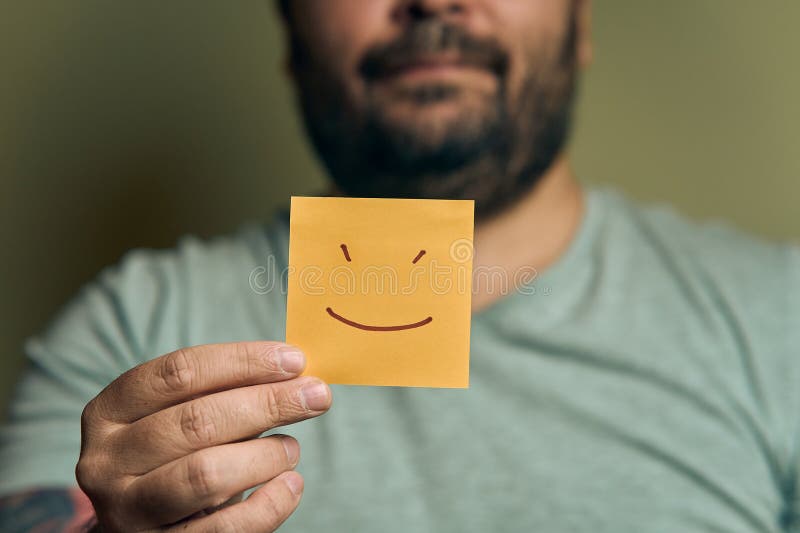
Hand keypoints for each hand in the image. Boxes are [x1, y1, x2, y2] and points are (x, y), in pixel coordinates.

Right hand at [76, 341, 331, 531]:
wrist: (144, 526)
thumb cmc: (176, 456)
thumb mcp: (184, 417)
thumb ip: (227, 393)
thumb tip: (297, 373)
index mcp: (110, 411)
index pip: (179, 372)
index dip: (243, 361)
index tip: (294, 360)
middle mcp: (107, 460)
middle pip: (197, 420)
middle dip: (267, 403)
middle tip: (317, 396)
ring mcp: (127, 511)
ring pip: (205, 474)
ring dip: (264, 455)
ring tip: (292, 448)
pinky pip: (223, 528)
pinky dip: (267, 505)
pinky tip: (290, 485)